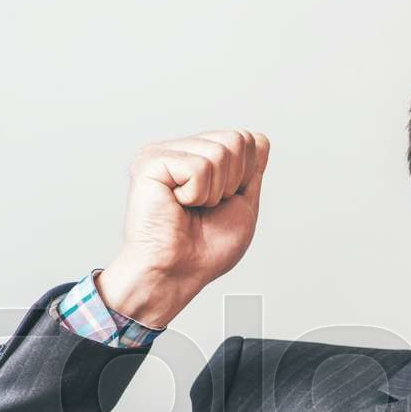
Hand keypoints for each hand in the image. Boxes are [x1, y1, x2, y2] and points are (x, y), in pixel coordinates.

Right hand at [97, 129, 269, 327]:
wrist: (178, 272)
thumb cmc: (206, 249)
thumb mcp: (244, 204)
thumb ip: (253, 170)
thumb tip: (259, 139)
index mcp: (201, 157)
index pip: (249, 139)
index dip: (247, 176)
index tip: (224, 202)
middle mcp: (181, 149)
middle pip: (238, 139)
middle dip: (233, 182)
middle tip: (206, 207)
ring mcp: (164, 153)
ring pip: (220, 153)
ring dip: (213, 192)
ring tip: (191, 208)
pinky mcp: (150, 162)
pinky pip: (199, 168)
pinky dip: (197, 195)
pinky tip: (177, 205)